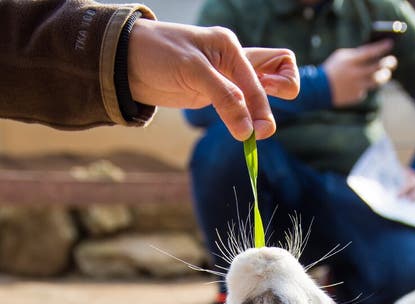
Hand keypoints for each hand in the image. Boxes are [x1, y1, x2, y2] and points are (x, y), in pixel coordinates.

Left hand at [127, 20, 298, 139]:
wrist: (128, 63)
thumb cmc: (159, 55)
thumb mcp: (193, 72)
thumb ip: (224, 98)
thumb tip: (249, 131)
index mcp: (231, 46)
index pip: (268, 73)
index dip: (265, 102)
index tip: (256, 125)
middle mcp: (233, 61)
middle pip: (277, 76)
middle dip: (271, 104)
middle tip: (260, 131)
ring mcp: (226, 79)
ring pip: (260, 95)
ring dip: (260, 115)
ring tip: (253, 135)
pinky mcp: (216, 95)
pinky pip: (241, 108)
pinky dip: (245, 121)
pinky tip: (242, 132)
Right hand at [323, 40, 396, 106]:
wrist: (319, 90)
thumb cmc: (331, 69)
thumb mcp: (341, 57)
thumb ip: (356, 55)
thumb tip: (372, 54)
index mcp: (351, 61)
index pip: (371, 52)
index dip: (382, 47)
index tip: (390, 43)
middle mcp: (356, 73)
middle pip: (377, 68)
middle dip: (388, 63)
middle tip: (393, 61)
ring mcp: (357, 86)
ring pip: (376, 81)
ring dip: (383, 76)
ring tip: (386, 74)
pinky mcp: (356, 96)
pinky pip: (365, 89)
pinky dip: (365, 86)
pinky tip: (359, 84)